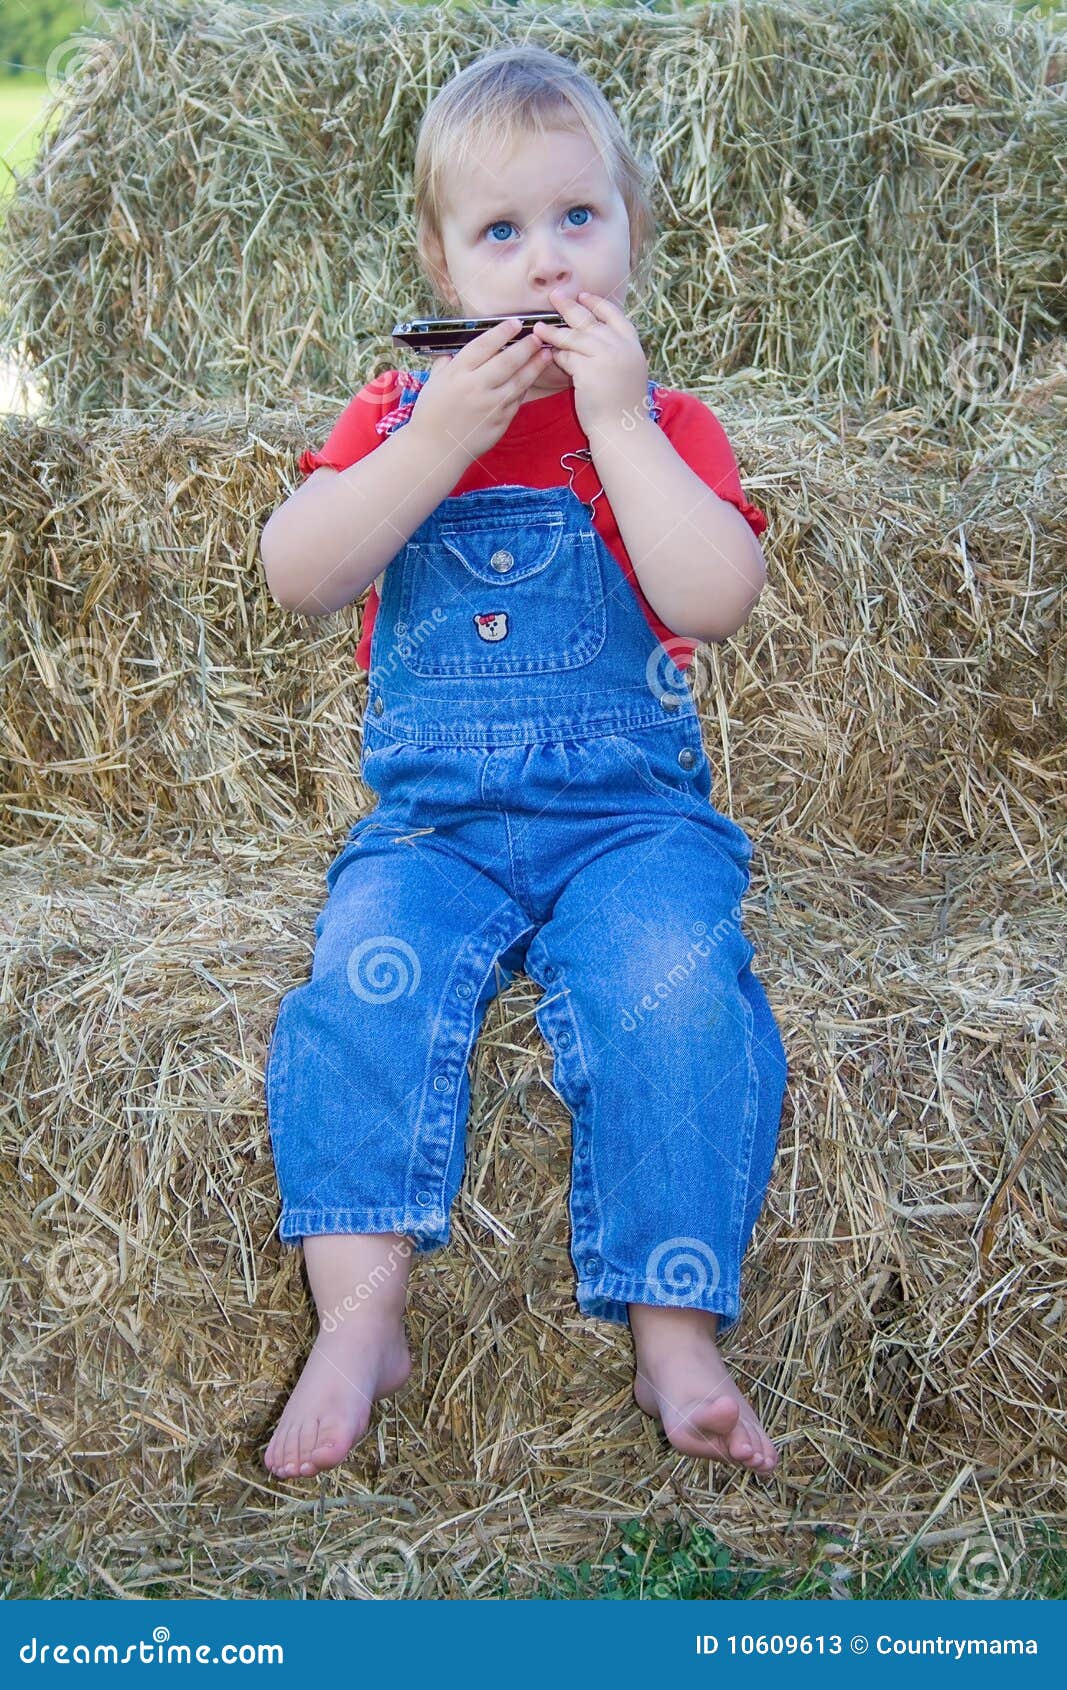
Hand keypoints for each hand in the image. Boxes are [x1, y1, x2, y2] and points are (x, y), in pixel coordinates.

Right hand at [406, 316, 551, 466]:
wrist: (435, 450)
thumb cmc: (430, 414)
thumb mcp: (433, 382)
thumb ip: (447, 363)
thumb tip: (457, 348)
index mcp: (457, 373)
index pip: (484, 345)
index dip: (502, 332)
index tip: (516, 322)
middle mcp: (476, 387)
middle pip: (508, 360)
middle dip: (526, 346)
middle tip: (538, 336)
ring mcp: (491, 406)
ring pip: (519, 381)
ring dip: (535, 366)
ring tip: (547, 353)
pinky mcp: (500, 422)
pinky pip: (516, 401)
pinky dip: (525, 388)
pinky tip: (532, 378)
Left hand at [532, 288, 648, 435]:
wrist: (623, 429)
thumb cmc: (622, 406)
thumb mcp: (626, 371)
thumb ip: (614, 351)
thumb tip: (590, 337)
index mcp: (632, 345)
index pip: (614, 315)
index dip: (598, 304)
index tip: (584, 295)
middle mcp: (621, 346)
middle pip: (591, 320)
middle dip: (571, 306)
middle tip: (555, 295)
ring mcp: (606, 356)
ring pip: (575, 337)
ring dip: (554, 331)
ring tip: (538, 326)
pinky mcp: (589, 370)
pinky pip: (567, 357)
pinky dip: (557, 355)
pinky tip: (547, 354)